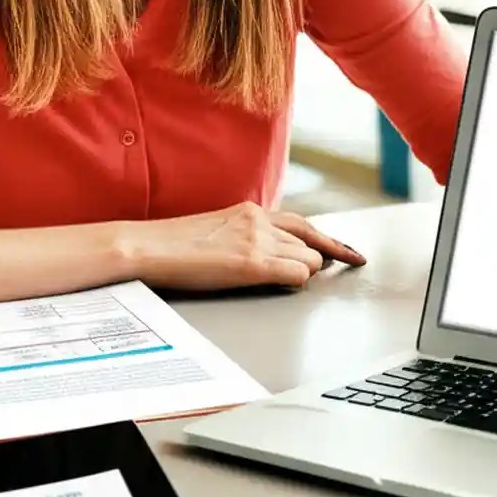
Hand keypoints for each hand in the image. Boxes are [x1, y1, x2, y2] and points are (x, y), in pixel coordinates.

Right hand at [133, 202, 366, 289]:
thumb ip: (243, 235)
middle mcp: (260, 221)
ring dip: (300, 274)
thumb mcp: (216, 230)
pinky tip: (277, 284)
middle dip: (314, 263)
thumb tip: (264, 252)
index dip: (329, 242)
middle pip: (311, 245)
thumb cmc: (172, 246)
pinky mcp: (253, 264)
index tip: (350, 254)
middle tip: (324, 276)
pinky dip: (294, 282)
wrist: (146, 247)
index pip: (303, 225)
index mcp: (251, 211)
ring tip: (272, 282)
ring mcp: (258, 241)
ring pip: (309, 260)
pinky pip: (297, 274)